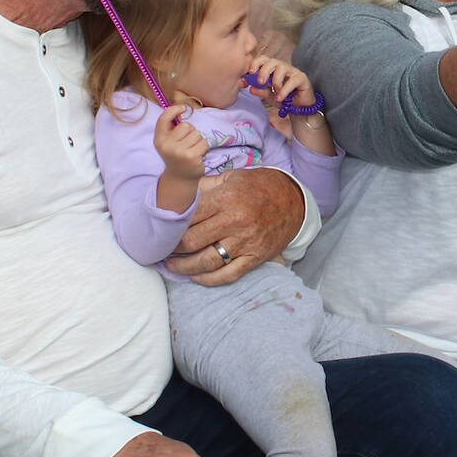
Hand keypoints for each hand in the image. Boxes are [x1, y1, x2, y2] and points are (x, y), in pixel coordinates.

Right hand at [153, 106, 206, 178]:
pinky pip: (204, 143)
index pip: (163, 119)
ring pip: (197, 134)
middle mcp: (167, 145)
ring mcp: (179, 152)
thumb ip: (171, 127)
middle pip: (186, 126)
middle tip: (187, 144)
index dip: (173, 110)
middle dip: (191, 132)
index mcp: (159, 139)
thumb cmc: (176, 154)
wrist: (180, 177)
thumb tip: (181, 108)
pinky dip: (204, 148)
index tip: (182, 108)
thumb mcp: (168, 141)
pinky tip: (197, 155)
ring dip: (198, 141)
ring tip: (192, 150)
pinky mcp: (191, 157)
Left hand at [166, 166, 302, 284]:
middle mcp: (235, 221)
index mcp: (226, 198)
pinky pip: (228, 274)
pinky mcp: (255, 257)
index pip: (189, 216)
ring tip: (173, 266)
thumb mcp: (232, 177)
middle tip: (163, 249)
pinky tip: (196, 277)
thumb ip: (205, 186)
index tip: (162, 230)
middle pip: (192, 241)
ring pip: (207, 261)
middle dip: (173, 248)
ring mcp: (246, 241)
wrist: (294, 201)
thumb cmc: (259, 187)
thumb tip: (178, 193)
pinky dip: (209, 279)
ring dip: (185, 267)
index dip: (171, 225)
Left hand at [245, 55, 313, 113]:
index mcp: (272, 69)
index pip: (263, 60)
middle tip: (260, 82)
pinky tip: (280, 98)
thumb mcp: (270, 96)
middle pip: (271, 61)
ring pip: (281, 68)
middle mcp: (282, 67)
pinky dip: (284, 90)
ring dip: (276, 81)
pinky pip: (291, 81)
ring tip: (275, 92)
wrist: (300, 107)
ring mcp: (292, 71)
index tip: (250, 72)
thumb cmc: (284, 98)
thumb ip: (261, 92)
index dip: (256, 63)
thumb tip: (250, 89)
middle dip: (264, 71)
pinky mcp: (301, 78)